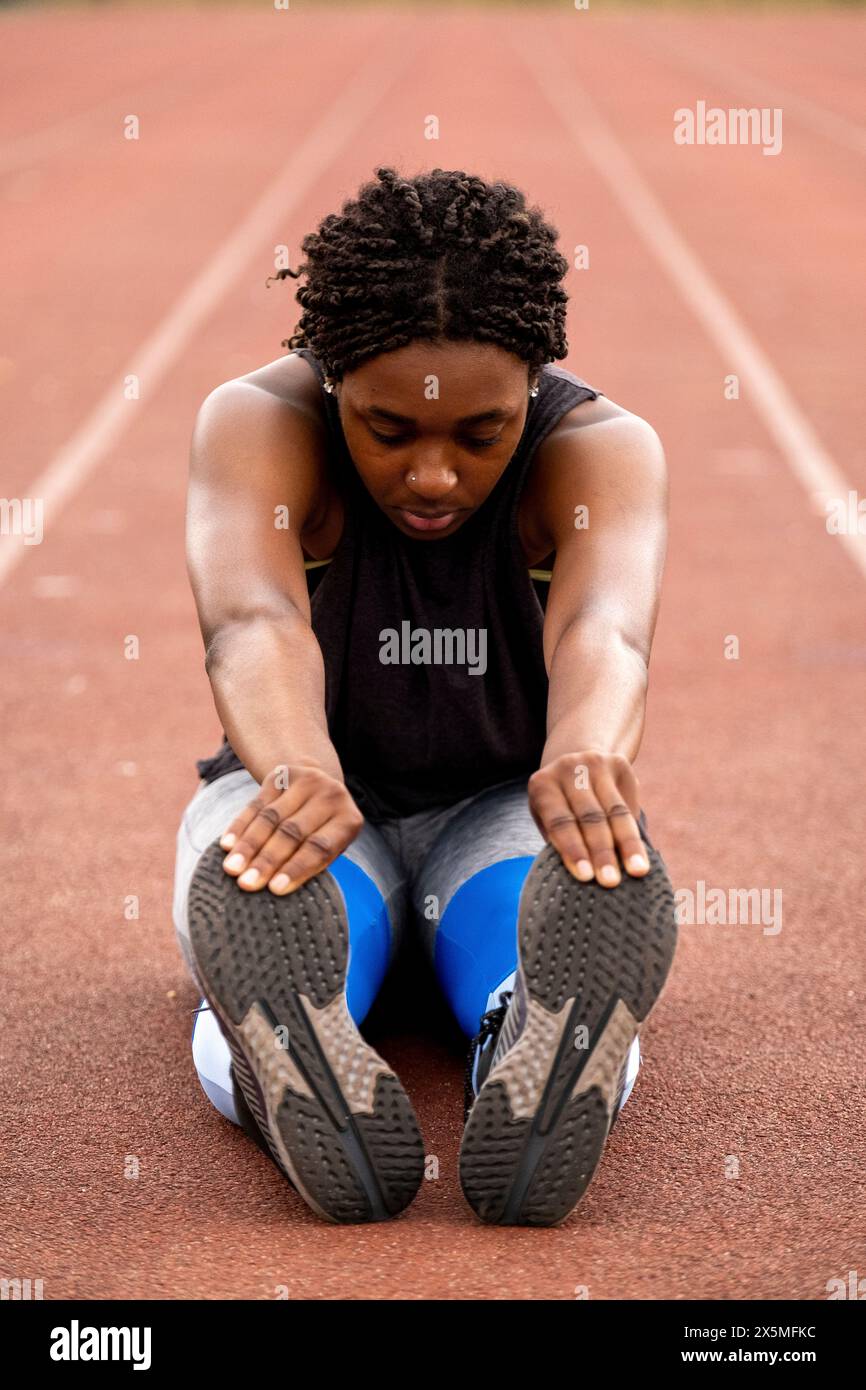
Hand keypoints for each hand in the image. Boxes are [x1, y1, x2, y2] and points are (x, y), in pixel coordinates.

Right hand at [218, 761, 363, 894]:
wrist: (319, 786)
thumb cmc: (323, 831)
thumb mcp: (329, 847)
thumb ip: (309, 864)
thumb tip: (275, 888)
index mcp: (349, 820)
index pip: (320, 848)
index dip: (297, 868)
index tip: (274, 889)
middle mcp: (331, 796)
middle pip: (292, 832)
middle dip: (267, 861)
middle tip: (246, 884)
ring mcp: (307, 781)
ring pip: (270, 818)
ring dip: (248, 846)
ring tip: (231, 870)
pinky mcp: (282, 774)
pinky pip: (255, 805)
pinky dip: (239, 827)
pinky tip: (227, 845)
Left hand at [527, 751, 648, 888]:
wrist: (575, 756)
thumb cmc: (559, 804)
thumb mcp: (547, 817)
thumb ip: (561, 842)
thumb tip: (585, 877)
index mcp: (542, 785)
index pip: (559, 822)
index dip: (573, 849)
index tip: (586, 877)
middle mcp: (568, 769)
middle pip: (590, 817)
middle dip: (602, 852)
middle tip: (611, 882)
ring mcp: (595, 763)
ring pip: (616, 810)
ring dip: (628, 844)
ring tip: (637, 871)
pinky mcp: (618, 763)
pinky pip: (629, 803)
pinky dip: (635, 831)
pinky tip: (641, 853)